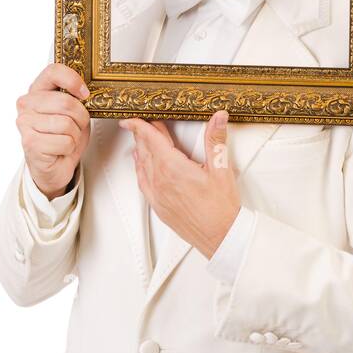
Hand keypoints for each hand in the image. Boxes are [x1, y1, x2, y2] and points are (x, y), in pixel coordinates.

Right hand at [17, 62, 91, 201]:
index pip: (53, 71)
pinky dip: (70, 147)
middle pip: (65, 102)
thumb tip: (86, 91)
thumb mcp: (73, 111)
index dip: (73, 80)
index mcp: (37, 90)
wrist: (54, 164)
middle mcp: (26, 104)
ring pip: (66, 123)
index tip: (85, 94)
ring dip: (75, 134)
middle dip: (81, 117)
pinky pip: (64, 141)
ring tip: (67, 137)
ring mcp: (25, 123)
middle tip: (78, 125)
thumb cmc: (64, 134)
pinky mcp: (29, 142)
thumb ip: (75, 96)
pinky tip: (60, 149)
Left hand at [122, 110, 240, 259]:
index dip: (139, 126)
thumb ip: (216, 139)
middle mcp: (160, 181)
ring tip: (142, 140)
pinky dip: (140, 169)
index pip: (151, 140)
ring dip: (141, 150)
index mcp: (173, 168)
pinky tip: (142, 165)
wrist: (219, 235)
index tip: (131, 119)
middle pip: (145, 150)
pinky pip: (142, 182)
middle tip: (144, 123)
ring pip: (142, 166)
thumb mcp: (221, 168)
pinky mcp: (158, 205)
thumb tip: (218, 117)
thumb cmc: (221, 206)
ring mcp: (157, 194)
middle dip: (143, 134)